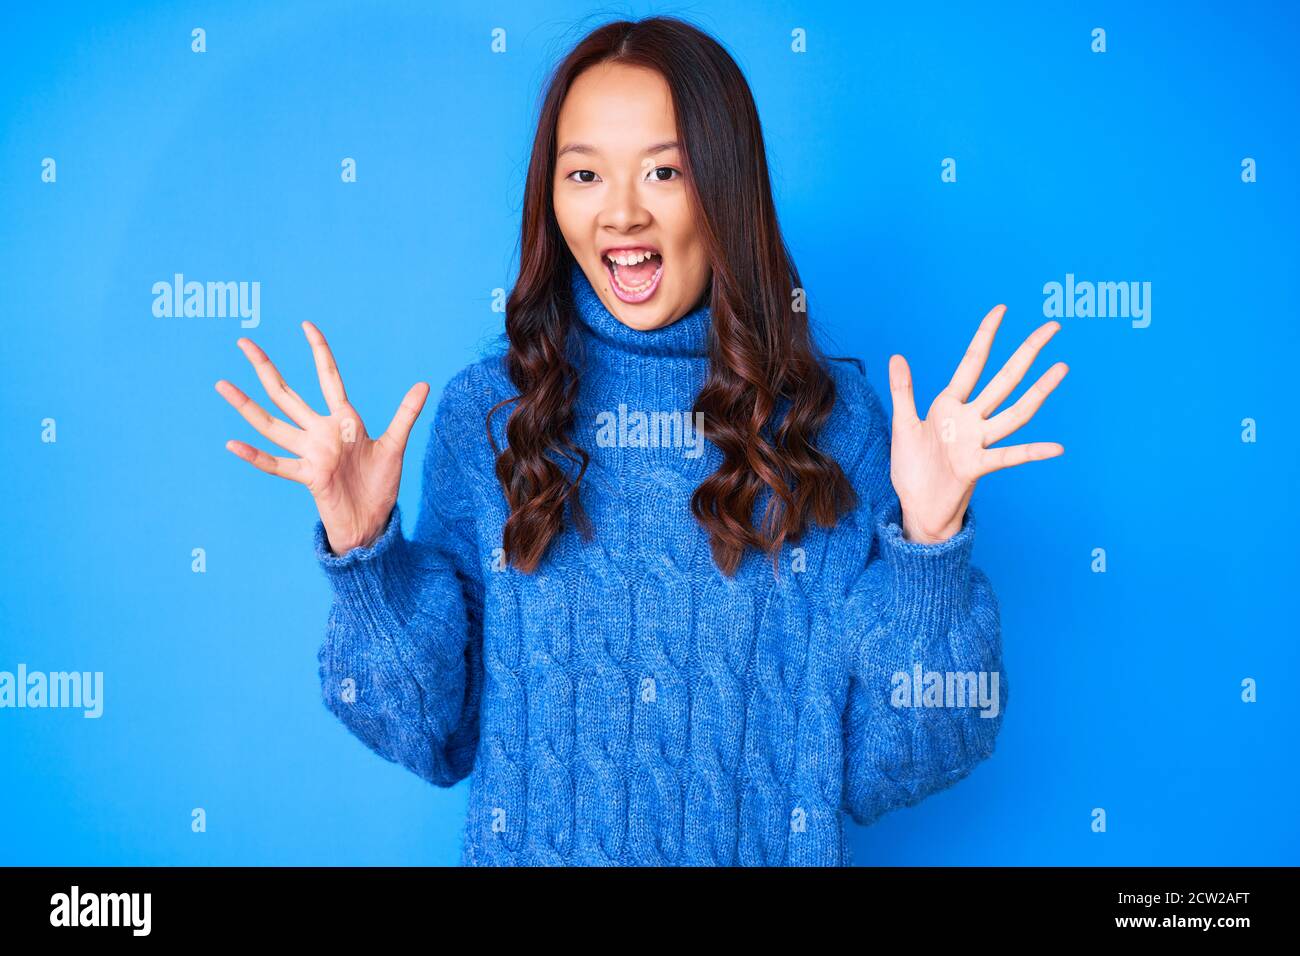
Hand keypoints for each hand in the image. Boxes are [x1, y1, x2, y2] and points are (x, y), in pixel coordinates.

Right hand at [214, 321, 429, 553]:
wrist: (373, 521)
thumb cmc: (380, 484)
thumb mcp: (395, 444)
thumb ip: (406, 414)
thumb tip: (425, 383)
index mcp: (343, 420)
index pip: (327, 378)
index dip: (319, 351)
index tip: (306, 324)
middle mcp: (321, 433)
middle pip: (287, 394)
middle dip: (265, 368)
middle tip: (242, 341)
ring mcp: (311, 454)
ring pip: (272, 424)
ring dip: (247, 406)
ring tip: (222, 384)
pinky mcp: (309, 477)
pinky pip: (277, 465)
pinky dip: (256, 457)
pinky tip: (232, 444)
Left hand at [885, 305, 1067, 543]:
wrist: (916, 507)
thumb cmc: (913, 468)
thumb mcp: (902, 424)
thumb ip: (903, 391)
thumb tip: (897, 356)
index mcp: (950, 405)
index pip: (973, 362)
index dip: (986, 335)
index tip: (1002, 308)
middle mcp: (970, 420)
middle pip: (1004, 379)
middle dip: (1027, 352)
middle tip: (1053, 327)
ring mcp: (977, 442)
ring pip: (1014, 411)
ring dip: (1039, 391)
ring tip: (1062, 367)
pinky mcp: (977, 466)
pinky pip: (1008, 457)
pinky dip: (1032, 452)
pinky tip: (1057, 448)